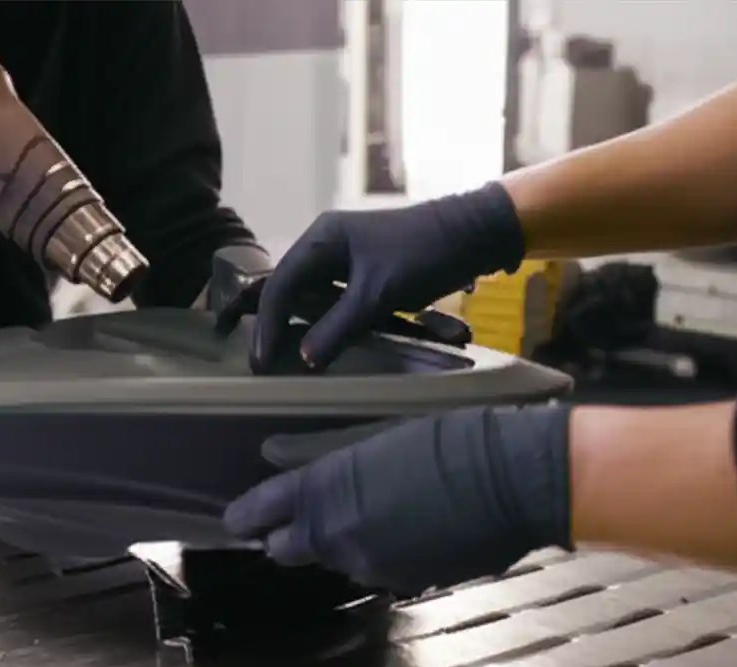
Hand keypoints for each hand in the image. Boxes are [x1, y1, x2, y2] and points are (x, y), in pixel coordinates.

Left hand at [223, 405, 573, 595]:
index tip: (237, 515)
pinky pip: (376, 570)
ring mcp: (371, 568)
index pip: (255, 516)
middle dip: (287, 535)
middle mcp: (335, 541)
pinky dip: (380, 552)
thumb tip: (268, 451)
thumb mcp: (370, 436)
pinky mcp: (406, 584)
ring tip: (375, 506)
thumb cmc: (442, 440)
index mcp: (319, 496)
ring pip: (335, 559)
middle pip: (285, 551)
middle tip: (304, 511)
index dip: (244, 516)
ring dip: (342, 541)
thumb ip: (314, 450)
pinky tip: (409, 524)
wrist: (510, 480)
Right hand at [251, 183, 524, 372]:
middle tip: (268, 363)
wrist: (474, 232)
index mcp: (321, 239)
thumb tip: (303, 359)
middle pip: (290, 289)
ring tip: (287, 357)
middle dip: (278, 325)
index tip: (262, 361)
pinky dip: (327, 321)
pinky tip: (324, 342)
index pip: (280, 286)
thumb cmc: (422, 254)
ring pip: (312, 295)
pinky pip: (335, 298)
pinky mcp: (366, 269)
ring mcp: (346, 255)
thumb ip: (337, 327)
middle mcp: (326, 243)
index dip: (269, 326)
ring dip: (301, 324)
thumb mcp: (377, 295)